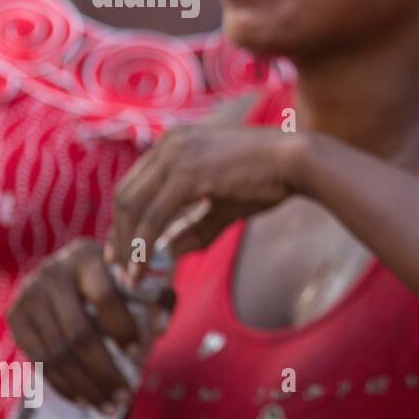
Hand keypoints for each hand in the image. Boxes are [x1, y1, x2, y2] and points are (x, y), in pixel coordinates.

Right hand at [7, 239, 172, 408]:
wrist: (70, 269)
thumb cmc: (117, 278)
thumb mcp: (139, 278)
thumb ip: (159, 299)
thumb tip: (159, 329)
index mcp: (86, 257)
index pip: (105, 297)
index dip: (122, 328)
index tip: (139, 354)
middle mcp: (51, 274)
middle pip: (78, 334)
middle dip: (104, 370)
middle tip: (126, 395)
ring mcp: (28, 296)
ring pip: (56, 353)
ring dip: (84, 385)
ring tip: (109, 406)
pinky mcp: (15, 318)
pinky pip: (38, 361)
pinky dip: (63, 385)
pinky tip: (85, 398)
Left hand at [108, 123, 305, 282]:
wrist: (298, 161)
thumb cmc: (268, 179)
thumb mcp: (223, 206)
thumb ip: (195, 227)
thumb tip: (169, 254)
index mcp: (175, 143)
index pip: (134, 184)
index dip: (125, 222)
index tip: (125, 252)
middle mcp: (168, 143)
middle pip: (125, 195)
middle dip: (120, 236)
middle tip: (123, 269)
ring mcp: (174, 154)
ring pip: (132, 207)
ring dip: (128, 244)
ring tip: (133, 275)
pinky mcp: (185, 173)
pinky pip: (153, 216)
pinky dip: (144, 245)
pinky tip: (144, 267)